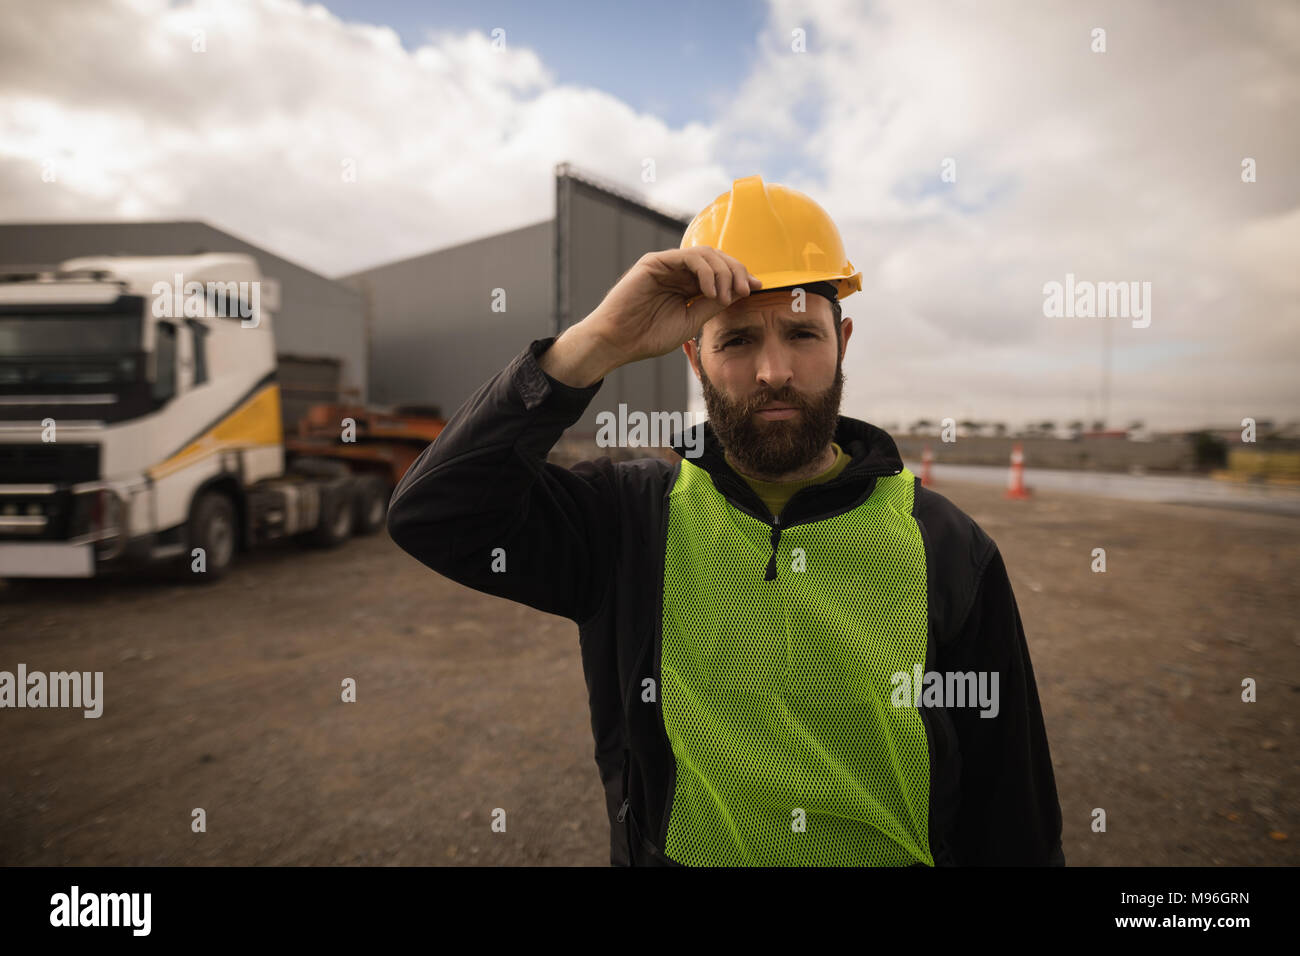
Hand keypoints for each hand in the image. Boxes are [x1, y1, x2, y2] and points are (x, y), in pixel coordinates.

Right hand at [579, 246, 761, 366]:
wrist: (618, 342)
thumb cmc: (649, 336)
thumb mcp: (691, 320)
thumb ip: (713, 304)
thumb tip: (740, 291)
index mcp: (686, 286)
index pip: (720, 272)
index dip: (741, 276)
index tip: (757, 289)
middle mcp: (678, 272)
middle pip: (717, 259)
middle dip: (737, 271)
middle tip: (747, 290)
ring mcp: (666, 265)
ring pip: (705, 254)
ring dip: (723, 271)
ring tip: (726, 295)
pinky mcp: (654, 262)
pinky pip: (688, 257)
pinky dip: (705, 271)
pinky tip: (710, 290)